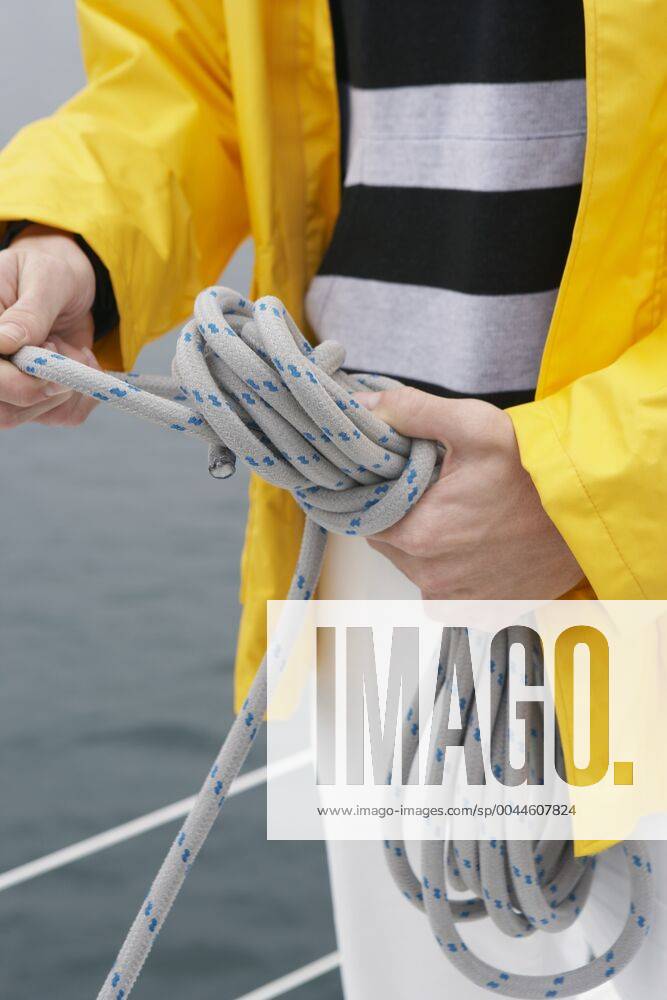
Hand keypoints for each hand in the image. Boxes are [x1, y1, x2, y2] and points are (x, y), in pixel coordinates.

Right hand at [0, 224, 100, 427]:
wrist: (72, 289)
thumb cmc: (51, 274)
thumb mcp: (45, 278)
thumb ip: (28, 313)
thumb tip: (3, 342)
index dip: (15, 379)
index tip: (50, 347)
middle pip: (2, 409)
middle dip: (42, 386)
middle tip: (61, 346)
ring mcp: (6, 387)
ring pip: (24, 416)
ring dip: (63, 389)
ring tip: (69, 348)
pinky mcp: (34, 401)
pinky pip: (59, 416)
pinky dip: (82, 394)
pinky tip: (81, 362)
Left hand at [356, 387, 583, 599]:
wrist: (589, 514)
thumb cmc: (534, 471)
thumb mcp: (475, 426)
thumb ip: (411, 411)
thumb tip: (365, 404)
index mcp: (418, 533)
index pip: (364, 515)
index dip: (374, 493)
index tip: (393, 476)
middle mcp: (431, 576)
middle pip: (388, 542)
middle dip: (401, 515)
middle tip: (433, 489)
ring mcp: (457, 599)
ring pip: (415, 567)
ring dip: (426, 544)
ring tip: (461, 514)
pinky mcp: (481, 612)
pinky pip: (446, 592)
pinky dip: (452, 570)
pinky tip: (475, 545)